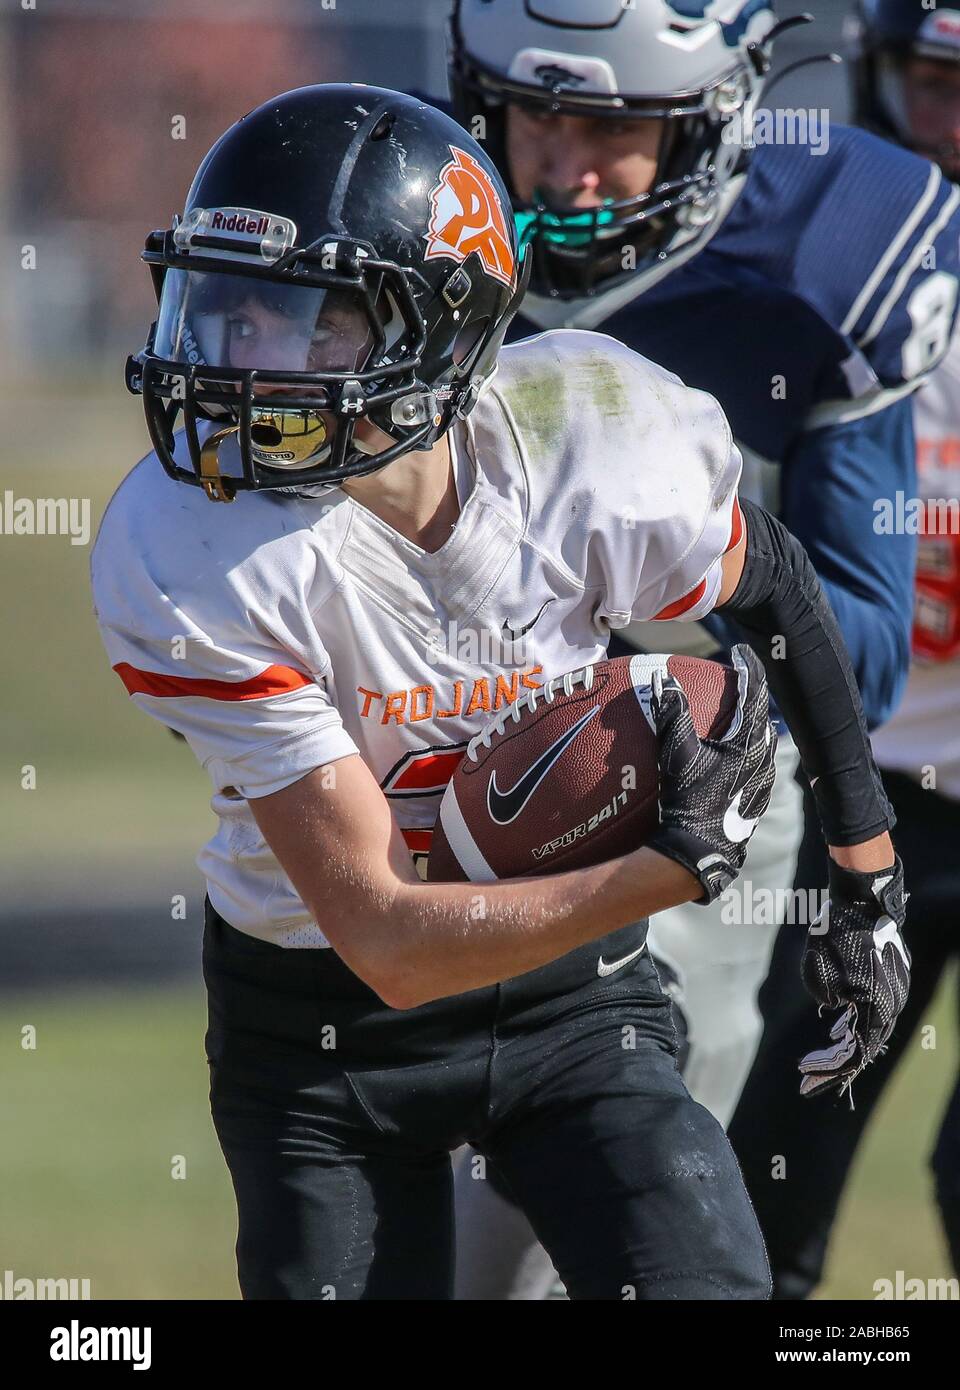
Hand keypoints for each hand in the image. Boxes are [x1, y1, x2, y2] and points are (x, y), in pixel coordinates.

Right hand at [647, 643, 777, 903]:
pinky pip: (755, 769)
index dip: (748, 668)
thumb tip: (665, 681)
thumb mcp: (676, 755)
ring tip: (735, 721)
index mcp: (748, 744)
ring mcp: (761, 785)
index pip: (755, 694)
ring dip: (751, 728)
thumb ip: (672, 715)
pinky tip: (728, 763)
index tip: (740, 651)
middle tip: (738, 685)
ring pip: (762, 746)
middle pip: (763, 718)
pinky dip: (745, 756)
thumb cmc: (687, 802)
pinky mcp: (754, 804)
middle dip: (753, 699)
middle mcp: (762, 762)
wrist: (698, 853)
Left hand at [798, 856, 910, 1098]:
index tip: (805, 1076)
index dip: (830, 1068)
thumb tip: (835, 1010)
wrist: (864, 897)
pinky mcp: (894, 978)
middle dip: (837, 1064)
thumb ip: (824, 994)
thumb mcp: (816, 964)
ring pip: (874, 1028)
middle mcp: (893, 1000)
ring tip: (822, 1059)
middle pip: (866, 1045)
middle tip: (809, 1078)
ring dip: (848, 1044)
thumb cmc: (836, 929)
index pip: (855, 1052)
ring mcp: (897, 989)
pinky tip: (841, 1027)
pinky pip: (878, 1010)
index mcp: (877, 1003)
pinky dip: (859, 1022)